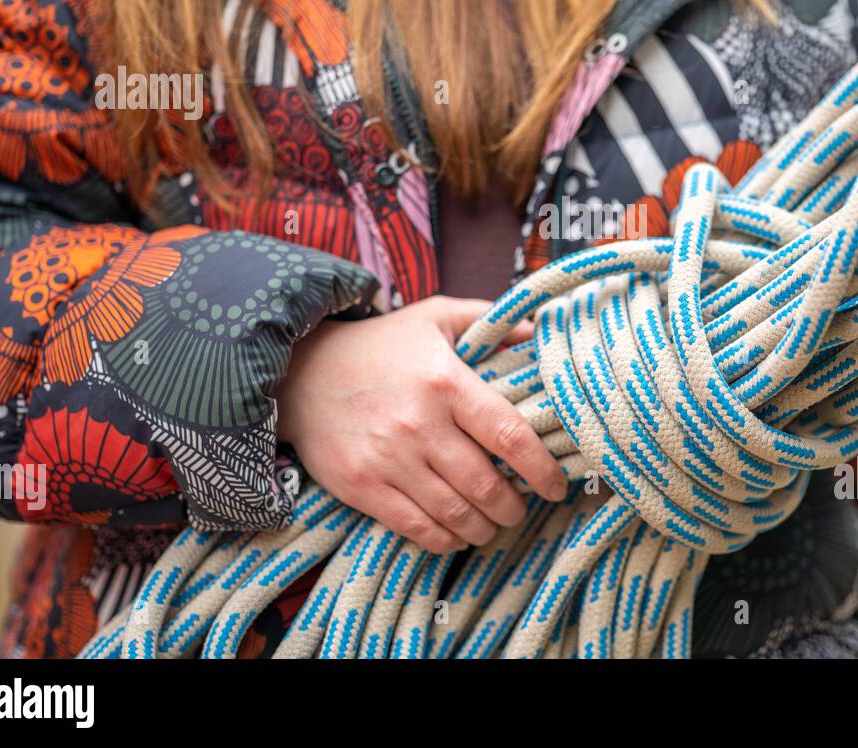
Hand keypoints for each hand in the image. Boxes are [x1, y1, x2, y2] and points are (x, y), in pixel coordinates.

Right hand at [277, 295, 566, 553]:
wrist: (300, 371)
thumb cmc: (380, 346)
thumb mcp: (435, 317)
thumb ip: (489, 321)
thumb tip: (539, 332)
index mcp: (446, 382)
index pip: (509, 435)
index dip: (541, 469)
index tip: (557, 485)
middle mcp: (420, 424)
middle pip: (486, 486)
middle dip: (514, 507)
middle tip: (520, 507)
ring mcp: (389, 459)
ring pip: (455, 514)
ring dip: (484, 528)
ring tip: (492, 524)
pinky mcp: (362, 486)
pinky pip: (416, 528)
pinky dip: (445, 540)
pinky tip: (457, 534)